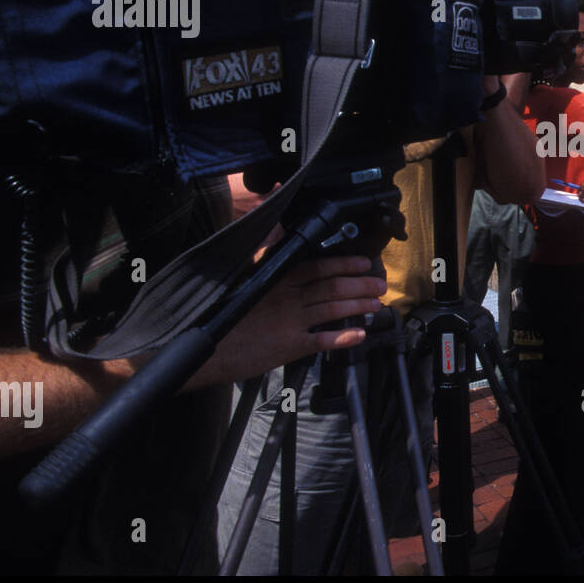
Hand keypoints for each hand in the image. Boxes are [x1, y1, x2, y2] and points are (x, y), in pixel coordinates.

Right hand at [189, 255, 387, 388]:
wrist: (203, 345)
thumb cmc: (217, 312)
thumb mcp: (238, 277)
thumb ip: (260, 257)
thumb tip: (274, 235)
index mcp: (277, 279)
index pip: (319, 266)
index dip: (345, 264)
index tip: (365, 263)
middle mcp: (288, 298)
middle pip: (333, 286)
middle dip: (361, 285)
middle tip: (380, 284)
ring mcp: (291, 322)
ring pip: (333, 309)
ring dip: (358, 306)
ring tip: (376, 304)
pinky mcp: (289, 347)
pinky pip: (322, 341)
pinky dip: (343, 338)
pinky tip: (359, 335)